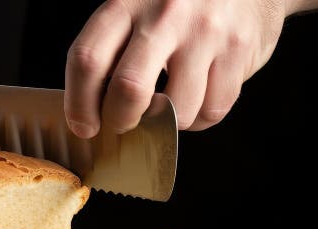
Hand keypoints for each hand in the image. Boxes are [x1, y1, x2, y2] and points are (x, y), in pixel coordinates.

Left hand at [64, 0, 290, 135]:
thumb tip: (87, 113)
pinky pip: (212, 109)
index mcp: (126, 2)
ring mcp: (205, 30)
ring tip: (170, 103)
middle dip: (121, 120)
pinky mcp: (238, 48)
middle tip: (122, 124)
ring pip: (177, 110)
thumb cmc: (176, 8)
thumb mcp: (135, 13)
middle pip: (129, 89)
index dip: (79, 105)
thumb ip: (111, 53)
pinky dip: (201, 117)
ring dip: (169, 122)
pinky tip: (198, 96)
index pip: (87, 60)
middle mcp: (166, 12)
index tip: (84, 127)